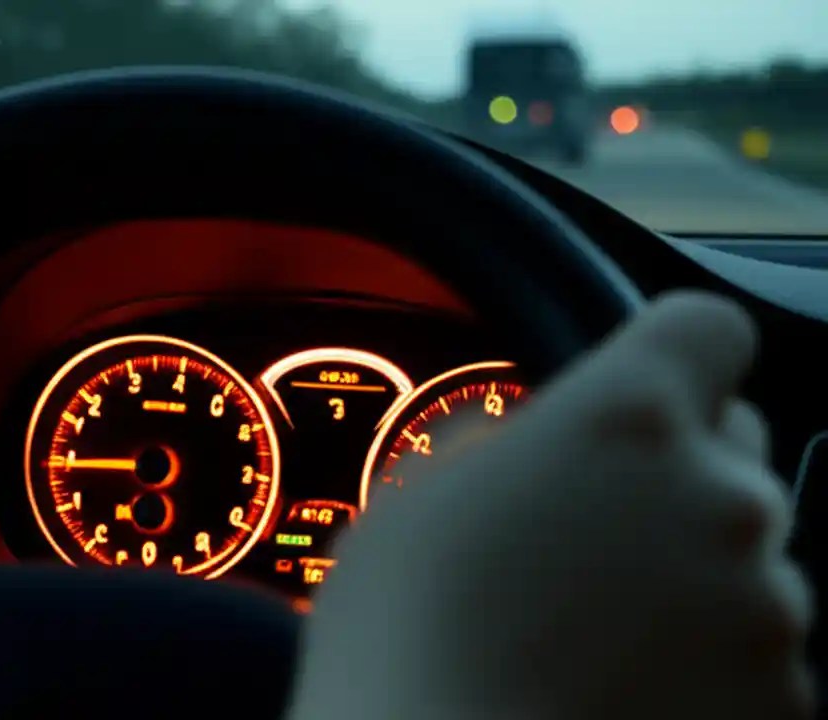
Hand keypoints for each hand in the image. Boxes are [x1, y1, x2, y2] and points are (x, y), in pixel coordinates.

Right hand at [290, 292, 812, 719]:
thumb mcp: (409, 501)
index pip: (706, 327)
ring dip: (687, 575)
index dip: (671, 358)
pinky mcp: (785, 700)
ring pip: (747, 556)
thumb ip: (493, 441)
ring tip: (588, 633)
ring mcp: (766, 606)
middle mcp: (720, 498)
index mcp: (624, 419)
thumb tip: (521, 439)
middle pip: (732, 445)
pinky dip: (707, 663)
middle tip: (581, 535)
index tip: (638, 395)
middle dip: (669, 478)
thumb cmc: (407, 647)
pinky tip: (618, 688)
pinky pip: (758, 652)